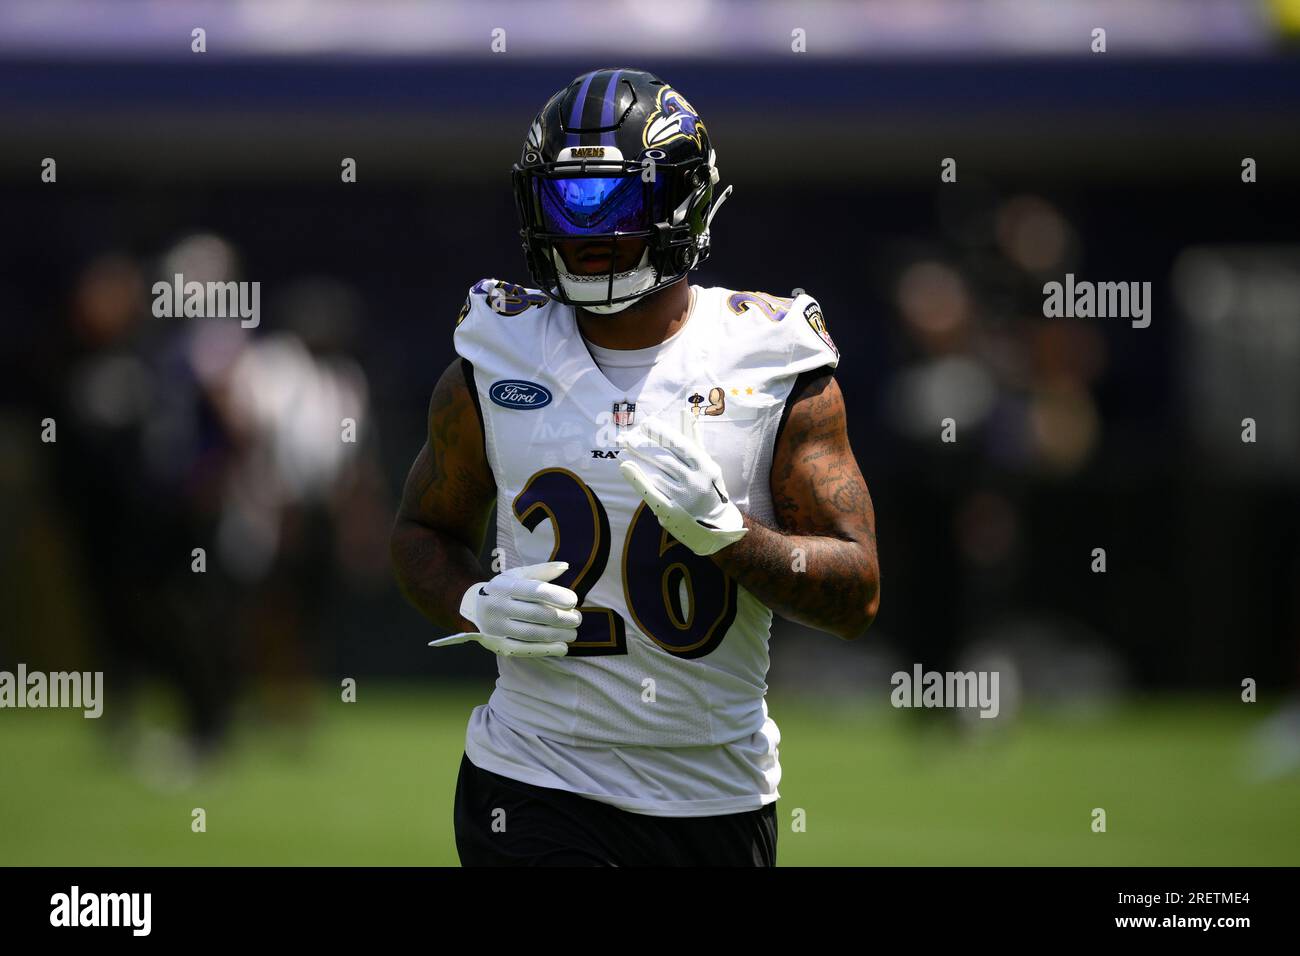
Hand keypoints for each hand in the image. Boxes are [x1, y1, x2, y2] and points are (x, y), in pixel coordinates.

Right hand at [428, 561, 580, 657]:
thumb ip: (542, 571)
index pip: (533, 590)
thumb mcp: (517, 575)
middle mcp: (498, 606)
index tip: (573, 600)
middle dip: (561, 617)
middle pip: (536, 614)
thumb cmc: (504, 590)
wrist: (474, 608)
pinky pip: (525, 649)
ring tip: (573, 633)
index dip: (556, 595)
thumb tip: (566, 566)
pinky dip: (546, 650)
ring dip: (557, 635)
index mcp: (504, 586)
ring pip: (532, 633)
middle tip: (578, 618)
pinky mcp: (498, 645)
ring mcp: (496, 628)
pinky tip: (562, 648)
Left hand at [616, 409, 746, 555]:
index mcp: (705, 465)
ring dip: (637, 460)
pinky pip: (651, 492)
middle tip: (627, 436)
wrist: (715, 523)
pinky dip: (637, 478)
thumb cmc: (708, 486)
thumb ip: (693, 438)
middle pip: (665, 458)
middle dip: (644, 446)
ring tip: (622, 449)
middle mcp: (696, 480)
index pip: (680, 445)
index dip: (662, 433)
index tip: (646, 423)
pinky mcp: (672, 511)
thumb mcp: (706, 463)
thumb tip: (685, 412)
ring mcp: (684, 497)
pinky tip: (625, 467)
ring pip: (657, 473)